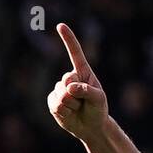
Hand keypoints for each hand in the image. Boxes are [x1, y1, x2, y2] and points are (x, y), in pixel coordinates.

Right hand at [47, 24, 108, 140]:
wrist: (91, 127)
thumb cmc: (98, 110)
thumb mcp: (99, 99)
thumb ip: (87, 91)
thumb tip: (70, 88)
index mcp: (83, 72)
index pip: (75, 53)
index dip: (68, 39)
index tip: (60, 25)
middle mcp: (70, 78)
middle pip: (67, 80)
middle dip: (76, 94)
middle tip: (83, 103)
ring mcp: (59, 89)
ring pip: (62, 94)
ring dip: (72, 105)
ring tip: (78, 109)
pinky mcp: (53, 100)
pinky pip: (55, 104)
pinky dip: (64, 112)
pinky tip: (69, 114)